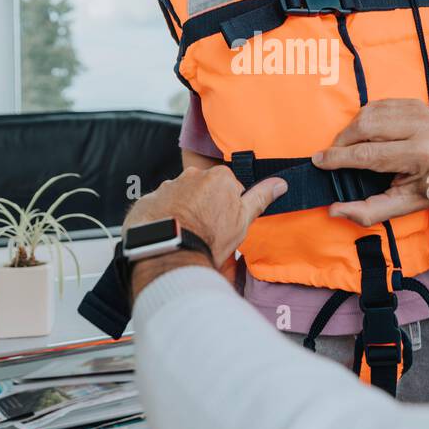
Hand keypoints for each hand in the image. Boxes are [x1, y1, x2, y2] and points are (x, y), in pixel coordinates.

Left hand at [123, 166, 284, 299]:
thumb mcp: (242, 220)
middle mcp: (192, 175)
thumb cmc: (209, 237)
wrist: (171, 253)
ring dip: (183, 210)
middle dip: (205, 205)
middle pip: (203, 190)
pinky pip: (159, 206)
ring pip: (181, 197)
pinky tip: (168, 232)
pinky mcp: (148, 200)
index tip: (224, 223)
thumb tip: (280, 183)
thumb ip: (260, 198)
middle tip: (205, 229)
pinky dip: (163, 217)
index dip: (228, 207)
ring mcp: (168, 186)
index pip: (228, 188)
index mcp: (219, 177)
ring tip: (185, 233)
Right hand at [310, 99, 428, 226]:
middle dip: (343, 140)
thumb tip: (334, 210)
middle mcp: (419, 128)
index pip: (367, 154)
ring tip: (349, 146)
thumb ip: (369, 211)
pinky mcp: (417, 103)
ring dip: (352, 128)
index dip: (338, 157)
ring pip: (370, 111)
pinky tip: (366, 133)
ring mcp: (419, 111)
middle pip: (365, 126)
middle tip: (334, 154)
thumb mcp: (406, 206)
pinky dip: (366, 117)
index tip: (318, 160)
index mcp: (418, 156)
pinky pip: (379, 104)